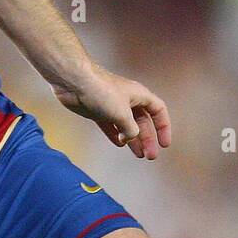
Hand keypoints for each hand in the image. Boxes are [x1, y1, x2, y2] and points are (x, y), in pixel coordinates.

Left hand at [53, 69, 170, 158]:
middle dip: (148, 139)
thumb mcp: (122, 114)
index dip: (163, 127)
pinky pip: (111, 126)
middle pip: (143, 122)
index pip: (158, 111)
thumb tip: (130, 137)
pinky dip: (116, 135)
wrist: (73, 82)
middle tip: (150, 156)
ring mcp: (112, 106)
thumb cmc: (100, 91)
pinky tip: (119, 144)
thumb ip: (131, 129)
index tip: (164, 143)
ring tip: (138, 155)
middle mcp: (128, 100)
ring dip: (133, 140)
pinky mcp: (98, 111)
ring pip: (127, 125)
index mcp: (139, 95)